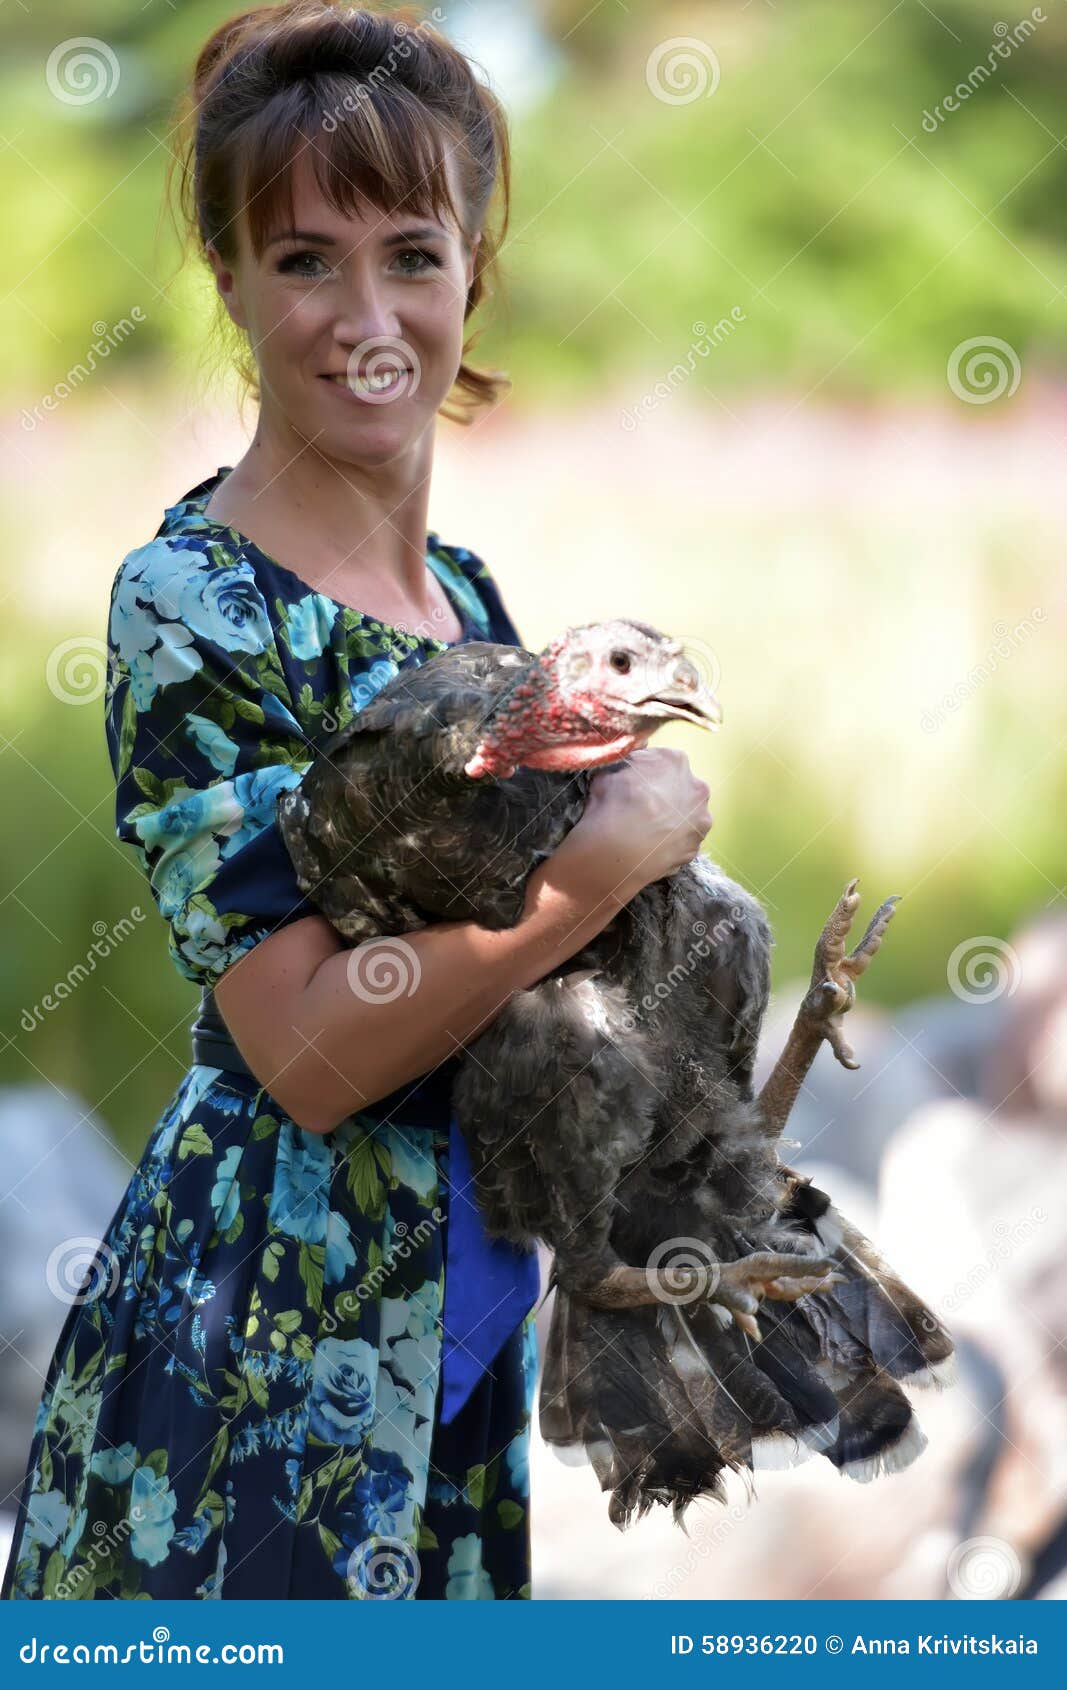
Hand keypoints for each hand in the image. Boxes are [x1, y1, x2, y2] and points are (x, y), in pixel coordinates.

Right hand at [552, 747, 712, 908]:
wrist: (617, 848)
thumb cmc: (612, 804)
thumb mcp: (609, 771)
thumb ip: (625, 767)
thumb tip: (623, 769)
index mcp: (676, 761)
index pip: (663, 762)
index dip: (647, 774)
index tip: (634, 786)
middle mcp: (697, 788)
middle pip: (682, 788)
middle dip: (666, 797)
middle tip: (641, 809)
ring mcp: (700, 820)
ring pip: (686, 817)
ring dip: (672, 821)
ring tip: (646, 831)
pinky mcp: (695, 848)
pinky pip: (682, 842)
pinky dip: (670, 844)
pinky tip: (651, 847)